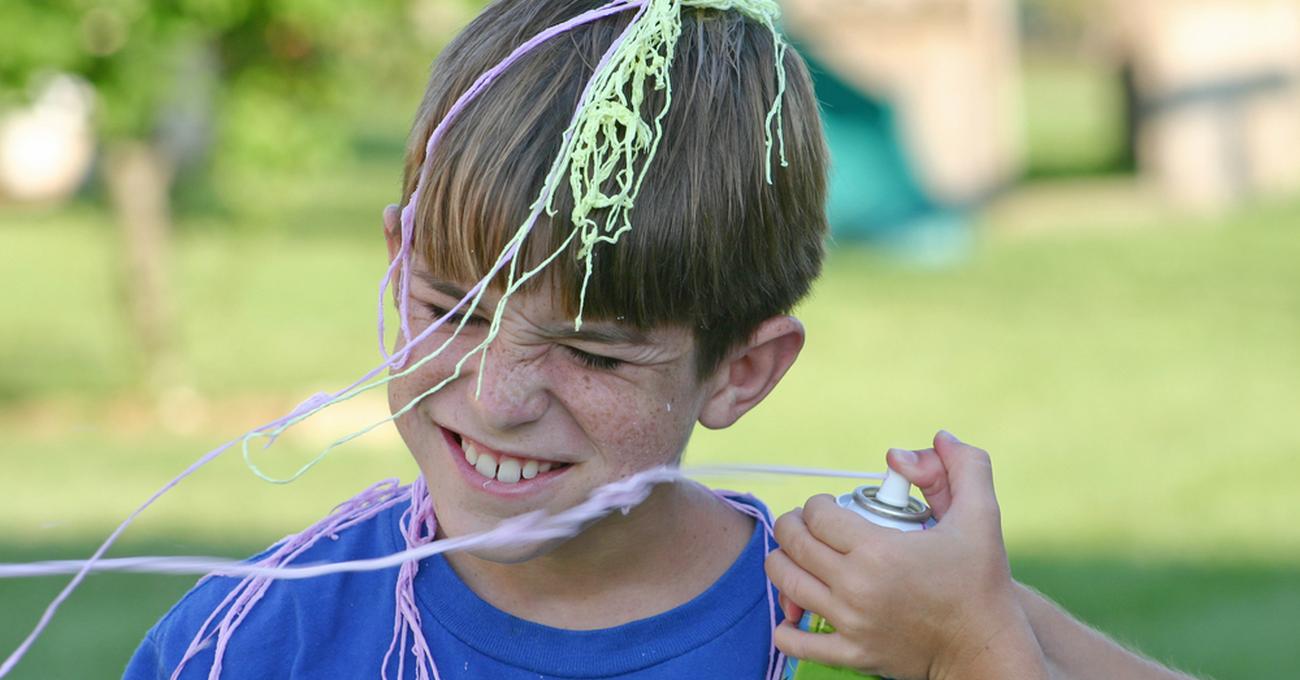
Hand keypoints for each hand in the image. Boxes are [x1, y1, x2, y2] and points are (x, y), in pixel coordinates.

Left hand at [764, 431, 1046, 679]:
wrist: (984, 646)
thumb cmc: (980, 580)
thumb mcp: (982, 515)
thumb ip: (965, 466)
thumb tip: (939, 438)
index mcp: (878, 550)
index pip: (817, 515)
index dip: (817, 503)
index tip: (829, 505)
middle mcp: (856, 587)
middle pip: (793, 544)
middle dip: (793, 525)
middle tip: (807, 524)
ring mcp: (850, 623)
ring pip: (786, 583)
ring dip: (783, 563)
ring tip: (799, 556)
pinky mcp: (850, 654)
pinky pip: (795, 642)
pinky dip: (787, 625)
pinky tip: (796, 609)